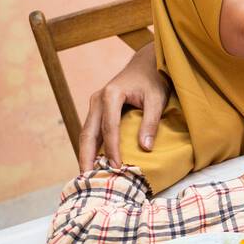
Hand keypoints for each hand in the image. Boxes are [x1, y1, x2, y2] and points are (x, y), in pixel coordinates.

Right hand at [78, 43, 169, 170]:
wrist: (146, 64)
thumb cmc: (154, 80)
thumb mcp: (157, 99)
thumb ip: (150, 122)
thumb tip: (145, 148)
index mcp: (111, 95)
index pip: (109, 127)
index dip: (112, 149)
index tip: (117, 167)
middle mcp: (97, 99)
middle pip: (88, 133)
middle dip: (87, 156)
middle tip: (87, 179)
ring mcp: (95, 104)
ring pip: (86, 133)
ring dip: (86, 154)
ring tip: (88, 175)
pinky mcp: (97, 109)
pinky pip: (92, 131)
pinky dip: (92, 146)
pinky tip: (95, 161)